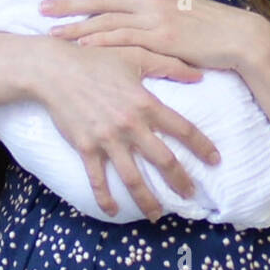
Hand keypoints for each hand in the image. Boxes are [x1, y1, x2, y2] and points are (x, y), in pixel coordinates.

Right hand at [32, 35, 220, 221]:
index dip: (202, 146)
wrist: (54, 70)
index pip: (183, 129)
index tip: (215, 160)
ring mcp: (107, 140)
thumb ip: (169, 65)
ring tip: (158, 215)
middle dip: (180, 181)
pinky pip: (98, 179)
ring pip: (132, 178)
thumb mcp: (135, 55)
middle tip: (191, 194)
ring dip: (147, 200)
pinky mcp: (86, 148)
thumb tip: (198, 76)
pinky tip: (113, 211)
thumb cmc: (96, 59)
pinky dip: (105, 198)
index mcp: (146, 103)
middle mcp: (130, 126)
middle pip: (163, 160)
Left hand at [41, 0, 266, 73]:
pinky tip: (82, 47)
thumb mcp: (181, 8)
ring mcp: (154, 18)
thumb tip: (142, 9)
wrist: (238, 36)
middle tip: (40, 4)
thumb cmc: (211, 26)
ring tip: (52, 31)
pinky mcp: (160, 38)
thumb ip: (158, 6)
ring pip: (106, 19)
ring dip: (76, 26)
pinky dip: (100, 42)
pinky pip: (123, 39)